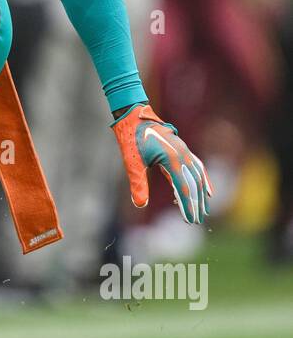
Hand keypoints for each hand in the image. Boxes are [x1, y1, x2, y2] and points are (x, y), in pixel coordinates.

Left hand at [112, 104, 211, 224]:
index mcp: (171, 159)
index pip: (183, 188)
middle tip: (196, 221)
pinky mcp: (183, 149)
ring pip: (199, 176)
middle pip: (194, 184)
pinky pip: (198, 167)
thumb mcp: (132, 163)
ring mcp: (184, 151)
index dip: (187, 206)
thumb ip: (137, 184)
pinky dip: (203, 180)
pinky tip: (207, 190)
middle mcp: (182, 155)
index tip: (189, 220)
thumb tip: (140, 204)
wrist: (134, 115)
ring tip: (204, 211)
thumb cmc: (131, 138)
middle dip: (196, 204)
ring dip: (202, 194)